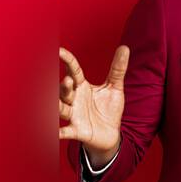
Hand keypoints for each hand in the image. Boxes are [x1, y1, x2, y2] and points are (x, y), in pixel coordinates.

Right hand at [58, 46, 129, 167]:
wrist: (110, 134)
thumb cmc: (108, 109)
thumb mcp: (115, 87)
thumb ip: (118, 69)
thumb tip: (125, 48)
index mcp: (82, 87)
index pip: (73, 70)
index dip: (67, 61)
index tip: (60, 51)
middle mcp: (74, 99)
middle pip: (65, 90)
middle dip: (64, 86)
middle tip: (67, 80)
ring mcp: (74, 115)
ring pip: (62, 109)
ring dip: (58, 106)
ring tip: (56, 104)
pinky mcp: (77, 131)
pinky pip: (66, 132)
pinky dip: (60, 133)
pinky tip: (55, 133)